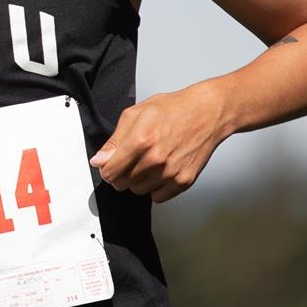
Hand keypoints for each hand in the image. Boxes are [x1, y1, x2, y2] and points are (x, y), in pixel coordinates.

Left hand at [89, 86, 228, 202]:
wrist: (207, 113)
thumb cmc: (174, 109)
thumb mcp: (136, 114)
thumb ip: (114, 140)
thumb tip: (99, 160)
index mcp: (140, 141)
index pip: (110, 172)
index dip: (106, 169)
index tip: (110, 164)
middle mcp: (155, 160)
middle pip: (122, 184)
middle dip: (121, 174)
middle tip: (132, 160)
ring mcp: (170, 173)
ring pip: (138, 191)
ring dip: (138, 180)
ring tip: (149, 161)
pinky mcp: (183, 181)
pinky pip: (157, 197)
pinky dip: (155, 187)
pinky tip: (161, 170)